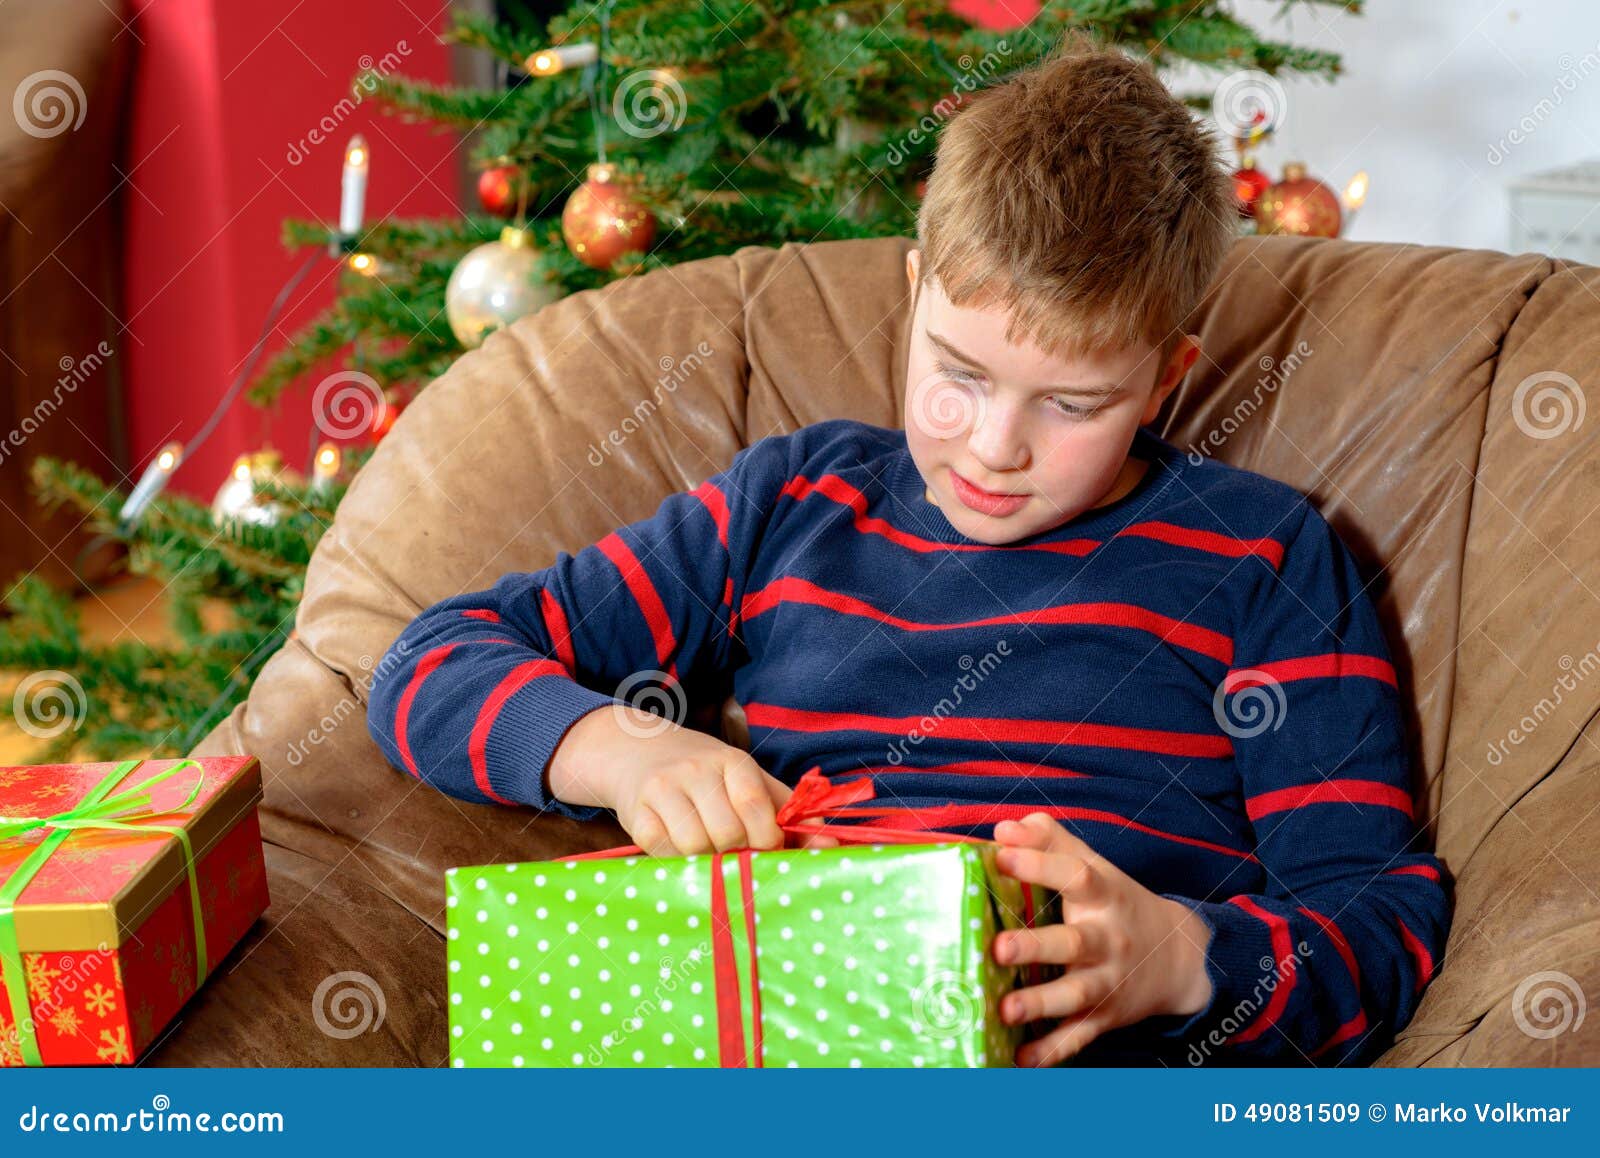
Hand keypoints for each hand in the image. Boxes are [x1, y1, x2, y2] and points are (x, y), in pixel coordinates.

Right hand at [548, 703, 836, 854]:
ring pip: (695, 845)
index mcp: (733, 760)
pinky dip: (677, 862)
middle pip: (727, 832)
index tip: (769, 852)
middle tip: (739, 861)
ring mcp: (662, 789)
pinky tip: (684, 856)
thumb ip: (790, 815)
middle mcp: (696, 770)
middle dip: (739, 856)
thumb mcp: (749, 782)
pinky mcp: (636, 813)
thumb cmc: (708, 776)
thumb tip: (831, 845)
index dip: (767, 840)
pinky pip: (662, 850)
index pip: (754, 805)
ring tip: (713, 859)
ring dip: (708, 863)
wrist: (640, 752)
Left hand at [989, 812, 1213, 1066]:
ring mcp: (1107, 981)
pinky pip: (1079, 1037)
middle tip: (998, 948)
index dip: (1038, 862)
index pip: (1074, 875)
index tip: (998, 854)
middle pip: (1073, 943)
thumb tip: (1004, 827)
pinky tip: (1020, 1059)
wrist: (1179, 957)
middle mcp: (1107, 939)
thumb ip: (1051, 841)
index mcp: (1102, 896)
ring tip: (1006, 1009)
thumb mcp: (1094, 866)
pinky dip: (1052, 1051)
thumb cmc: (1116, 904)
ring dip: (1041, 1004)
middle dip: (1037, 947)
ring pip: (1076, 995)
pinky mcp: (1105, 1016)